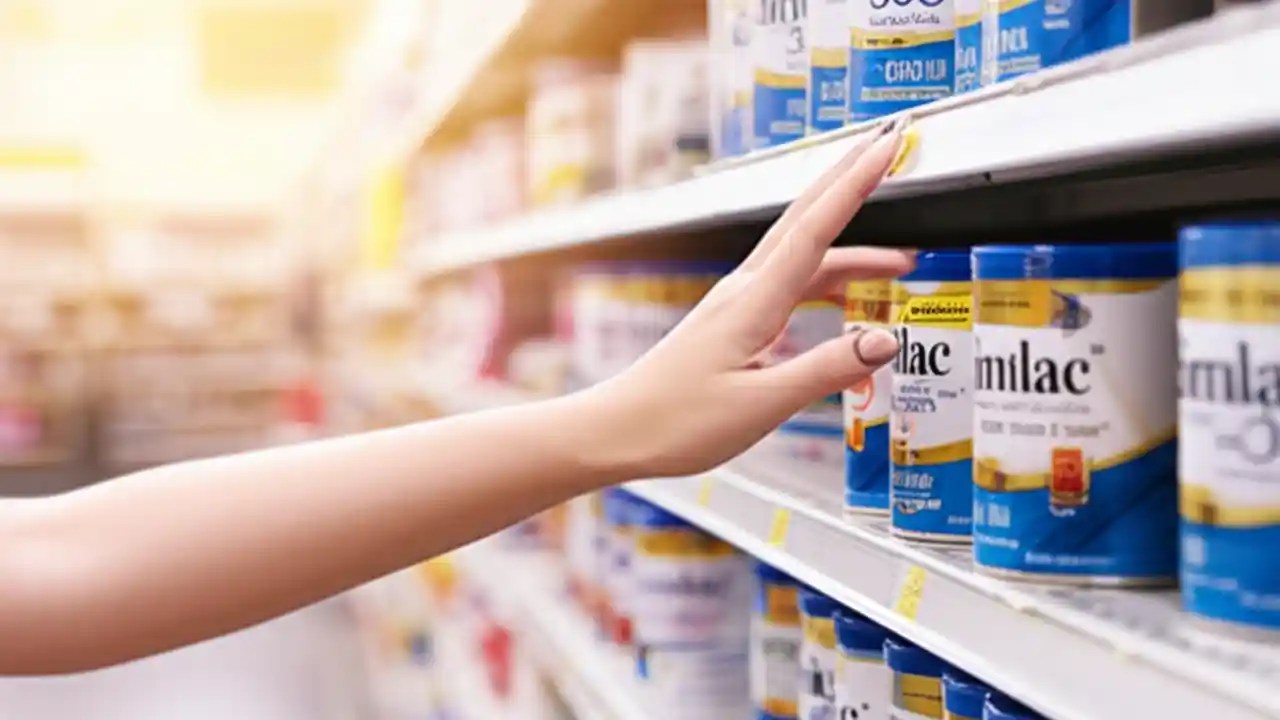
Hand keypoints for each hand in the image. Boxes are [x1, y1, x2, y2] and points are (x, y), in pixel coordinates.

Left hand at [597, 127, 911, 477]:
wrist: (617, 430)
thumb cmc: (676, 421)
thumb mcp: (762, 404)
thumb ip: (827, 370)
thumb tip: (883, 340)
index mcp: (752, 302)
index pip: (816, 230)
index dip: (856, 184)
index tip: (887, 147)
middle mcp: (744, 290)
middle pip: (806, 221)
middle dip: (850, 181)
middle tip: (889, 149)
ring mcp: (736, 302)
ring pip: (803, 257)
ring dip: (851, 250)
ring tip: (898, 263)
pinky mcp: (733, 321)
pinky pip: (790, 286)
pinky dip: (827, 282)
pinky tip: (845, 301)